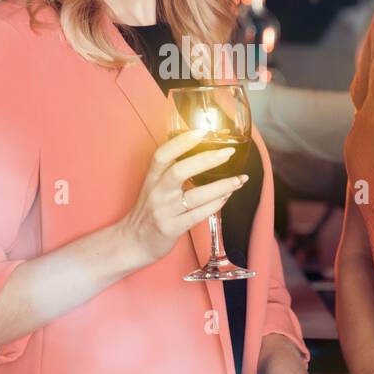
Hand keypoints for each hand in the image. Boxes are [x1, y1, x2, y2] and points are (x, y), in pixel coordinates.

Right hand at [115, 129, 247, 268]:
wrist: (134, 241)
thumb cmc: (149, 209)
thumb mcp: (154, 186)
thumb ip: (171, 170)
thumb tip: (203, 152)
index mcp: (152, 177)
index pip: (163, 154)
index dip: (182, 142)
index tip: (202, 131)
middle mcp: (157, 192)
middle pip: (180, 171)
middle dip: (206, 160)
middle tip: (228, 152)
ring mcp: (165, 211)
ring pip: (195, 196)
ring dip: (221, 186)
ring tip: (240, 179)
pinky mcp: (172, 228)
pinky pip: (198, 215)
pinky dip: (215, 205)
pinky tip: (227, 197)